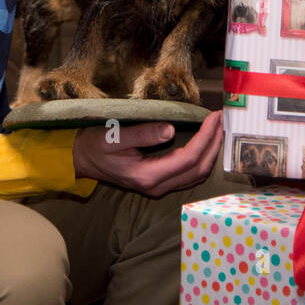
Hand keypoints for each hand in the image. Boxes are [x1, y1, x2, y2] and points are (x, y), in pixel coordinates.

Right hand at [71, 111, 222, 197]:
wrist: (82, 160)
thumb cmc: (95, 146)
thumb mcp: (114, 136)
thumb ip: (142, 134)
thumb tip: (170, 130)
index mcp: (147, 176)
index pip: (188, 158)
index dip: (205, 138)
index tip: (213, 117)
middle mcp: (156, 186)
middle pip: (198, 169)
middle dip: (214, 145)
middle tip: (221, 120)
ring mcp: (158, 187)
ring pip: (195, 175)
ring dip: (210, 153)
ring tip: (218, 129)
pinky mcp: (158, 182)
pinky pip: (188, 174)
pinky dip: (201, 158)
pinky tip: (205, 143)